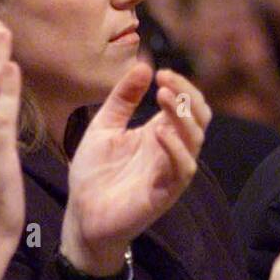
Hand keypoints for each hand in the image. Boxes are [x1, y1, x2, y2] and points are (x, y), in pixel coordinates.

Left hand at [61, 63, 209, 274]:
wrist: (81, 214)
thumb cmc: (94, 174)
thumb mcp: (104, 126)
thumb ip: (123, 99)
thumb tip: (144, 66)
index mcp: (158, 133)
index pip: (186, 104)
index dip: (180, 86)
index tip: (160, 71)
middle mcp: (169, 150)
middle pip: (199, 119)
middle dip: (187, 96)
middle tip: (166, 81)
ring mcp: (169, 172)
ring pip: (195, 141)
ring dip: (183, 117)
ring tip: (164, 98)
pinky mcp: (164, 193)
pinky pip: (183, 170)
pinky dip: (176, 150)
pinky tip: (159, 133)